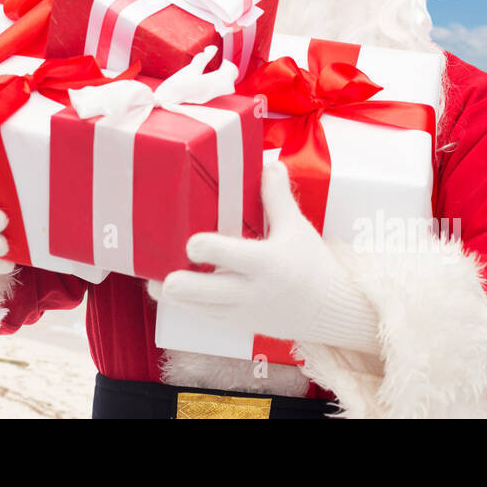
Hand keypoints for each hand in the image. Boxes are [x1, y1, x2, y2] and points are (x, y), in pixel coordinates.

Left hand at [151, 160, 380, 352]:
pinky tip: (173, 284)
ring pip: (190, 307)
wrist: (329, 312)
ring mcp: (239, 312)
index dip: (199, 245)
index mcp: (265, 263)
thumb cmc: (312, 265)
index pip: (222, 254)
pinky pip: (199, 315)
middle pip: (195, 291)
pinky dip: (184, 301)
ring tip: (157, 270)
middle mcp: (249, 291)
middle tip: (157, 259)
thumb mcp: (297, 228)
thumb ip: (277, 196)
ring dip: (171, 290)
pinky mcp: (234, 324)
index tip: (190, 238)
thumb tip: (268, 162)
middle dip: (170, 279)